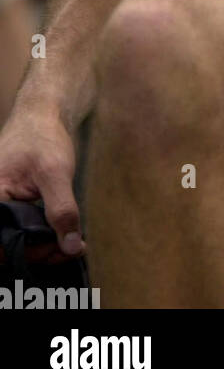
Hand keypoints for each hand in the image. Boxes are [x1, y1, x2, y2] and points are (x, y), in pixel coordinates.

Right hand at [0, 102, 83, 257]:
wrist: (41, 115)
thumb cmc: (42, 138)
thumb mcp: (55, 173)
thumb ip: (62, 210)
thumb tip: (70, 248)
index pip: (3, 243)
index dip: (29, 252)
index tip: (58, 251)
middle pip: (9, 244)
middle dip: (40, 251)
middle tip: (71, 248)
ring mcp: (0, 206)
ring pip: (17, 238)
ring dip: (43, 245)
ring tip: (71, 243)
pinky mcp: (9, 206)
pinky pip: (22, 228)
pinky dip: (42, 234)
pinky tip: (64, 235)